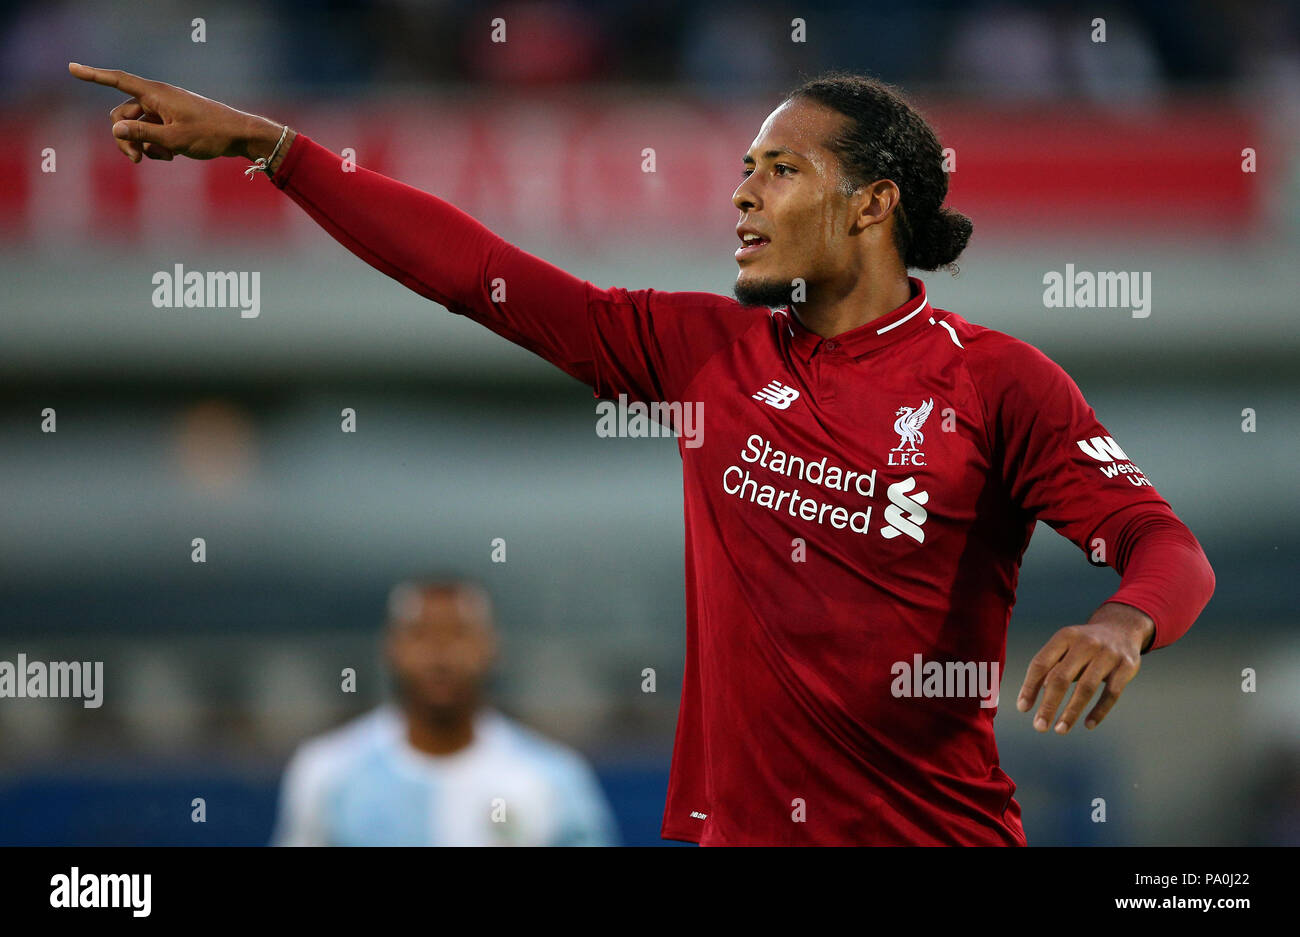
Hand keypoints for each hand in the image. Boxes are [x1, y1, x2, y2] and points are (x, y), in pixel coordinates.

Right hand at [68, 62, 283, 164]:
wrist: (240, 136)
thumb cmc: (210, 135)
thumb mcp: (174, 139)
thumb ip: (142, 134)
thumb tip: (114, 127)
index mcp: (156, 94)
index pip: (118, 81)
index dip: (94, 75)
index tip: (71, 68)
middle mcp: (158, 98)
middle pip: (123, 114)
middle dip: (124, 137)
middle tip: (137, 160)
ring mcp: (165, 110)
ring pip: (137, 127)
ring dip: (143, 144)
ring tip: (163, 158)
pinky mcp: (172, 121)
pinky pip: (152, 133)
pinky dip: (156, 145)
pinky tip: (172, 157)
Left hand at [1016, 602, 1153, 734]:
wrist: (1122, 629)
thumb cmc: (1083, 646)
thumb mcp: (1065, 647)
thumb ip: (1049, 669)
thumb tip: (1028, 699)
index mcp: (1065, 637)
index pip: (1041, 663)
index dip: (1030, 686)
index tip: (1023, 708)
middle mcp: (1085, 643)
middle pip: (1062, 678)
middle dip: (1049, 705)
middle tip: (1039, 726)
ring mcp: (1108, 654)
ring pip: (1086, 688)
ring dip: (1071, 712)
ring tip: (1060, 729)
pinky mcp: (1126, 667)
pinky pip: (1111, 694)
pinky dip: (1099, 711)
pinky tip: (1088, 725)